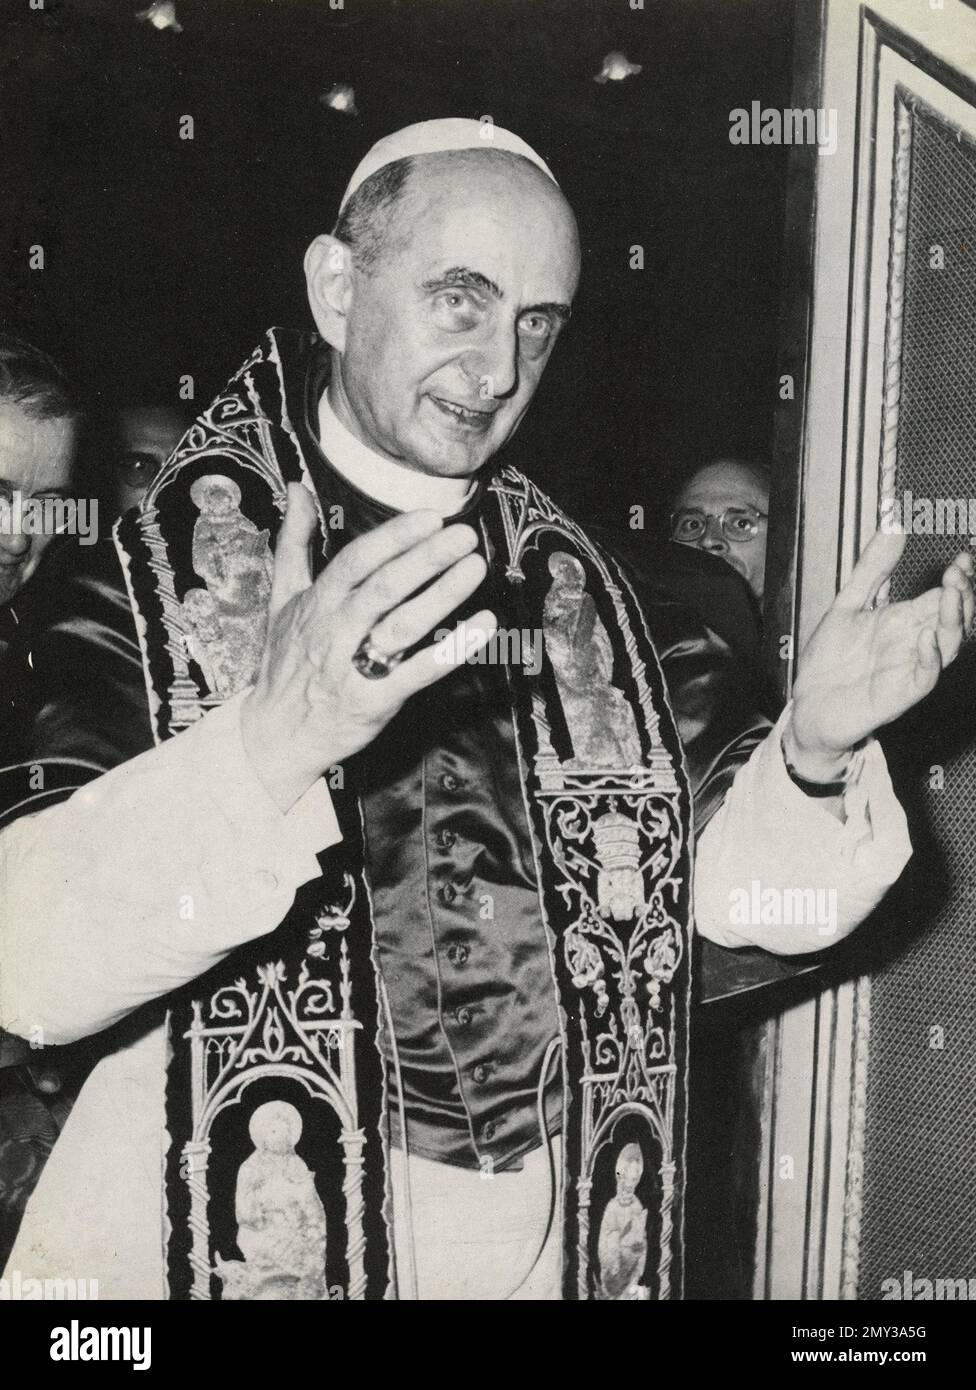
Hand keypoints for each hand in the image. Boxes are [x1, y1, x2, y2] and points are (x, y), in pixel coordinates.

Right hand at [240, 484, 495, 810]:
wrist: (276, 734)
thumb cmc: (285, 664)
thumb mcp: (281, 600)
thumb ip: (293, 544)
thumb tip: (299, 492)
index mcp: (317, 603)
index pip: (356, 562)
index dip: (393, 538)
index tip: (429, 517)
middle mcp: (335, 631)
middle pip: (384, 588)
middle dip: (425, 559)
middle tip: (462, 535)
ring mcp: (355, 667)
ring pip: (403, 626)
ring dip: (442, 596)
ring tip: (475, 568)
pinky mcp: (376, 700)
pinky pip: (419, 671)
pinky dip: (453, 649)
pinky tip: (483, 626)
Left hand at [787, 528, 973, 778]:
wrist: (807, 704)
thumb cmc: (829, 661)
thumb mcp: (847, 605)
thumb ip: (871, 570)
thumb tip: (892, 527)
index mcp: (905, 621)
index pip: (942, 595)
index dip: (958, 576)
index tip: (964, 555)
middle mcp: (914, 642)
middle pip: (955, 616)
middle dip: (963, 593)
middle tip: (960, 571)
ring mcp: (910, 668)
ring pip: (950, 644)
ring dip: (955, 619)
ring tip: (954, 592)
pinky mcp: (900, 694)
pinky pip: (926, 677)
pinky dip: (931, 658)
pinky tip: (928, 639)